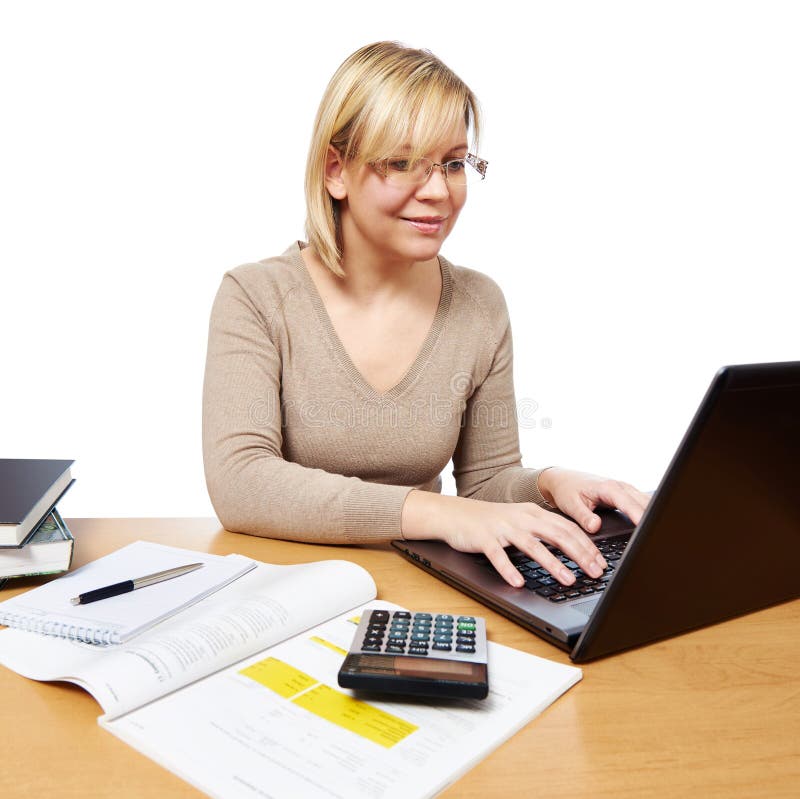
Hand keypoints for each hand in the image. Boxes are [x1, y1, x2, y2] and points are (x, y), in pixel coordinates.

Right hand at [400, 491, 607, 588]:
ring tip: (567, 580)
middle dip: (579, 554)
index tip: (601, 562)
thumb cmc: (489, 521)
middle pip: (557, 534)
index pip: (567, 528)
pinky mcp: (484, 538)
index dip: (587, 545)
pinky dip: (509, 569)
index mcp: (533, 513)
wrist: (454, 514)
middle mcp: (521, 519)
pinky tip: (518, 582)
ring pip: (532, 545)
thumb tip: (572, 547)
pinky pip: (498, 555)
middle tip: (595, 572)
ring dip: (552, 563)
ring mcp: (503, 528)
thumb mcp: (520, 521)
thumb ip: (542, 530)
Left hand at [536, 468, 650, 532]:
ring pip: (647, 502)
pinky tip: (653, 525)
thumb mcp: (570, 504)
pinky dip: (649, 513)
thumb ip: (583, 516)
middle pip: (644, 502)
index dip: (639, 515)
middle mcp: (620, 486)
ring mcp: (626, 490)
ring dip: (654, 514)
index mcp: (607, 488)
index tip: (647, 527)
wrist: (564, 481)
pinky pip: (643, 503)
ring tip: (659, 533)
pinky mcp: (627, 495)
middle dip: (653, 517)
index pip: (628, 503)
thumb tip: (595, 526)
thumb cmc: (567, 490)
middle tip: (659, 536)